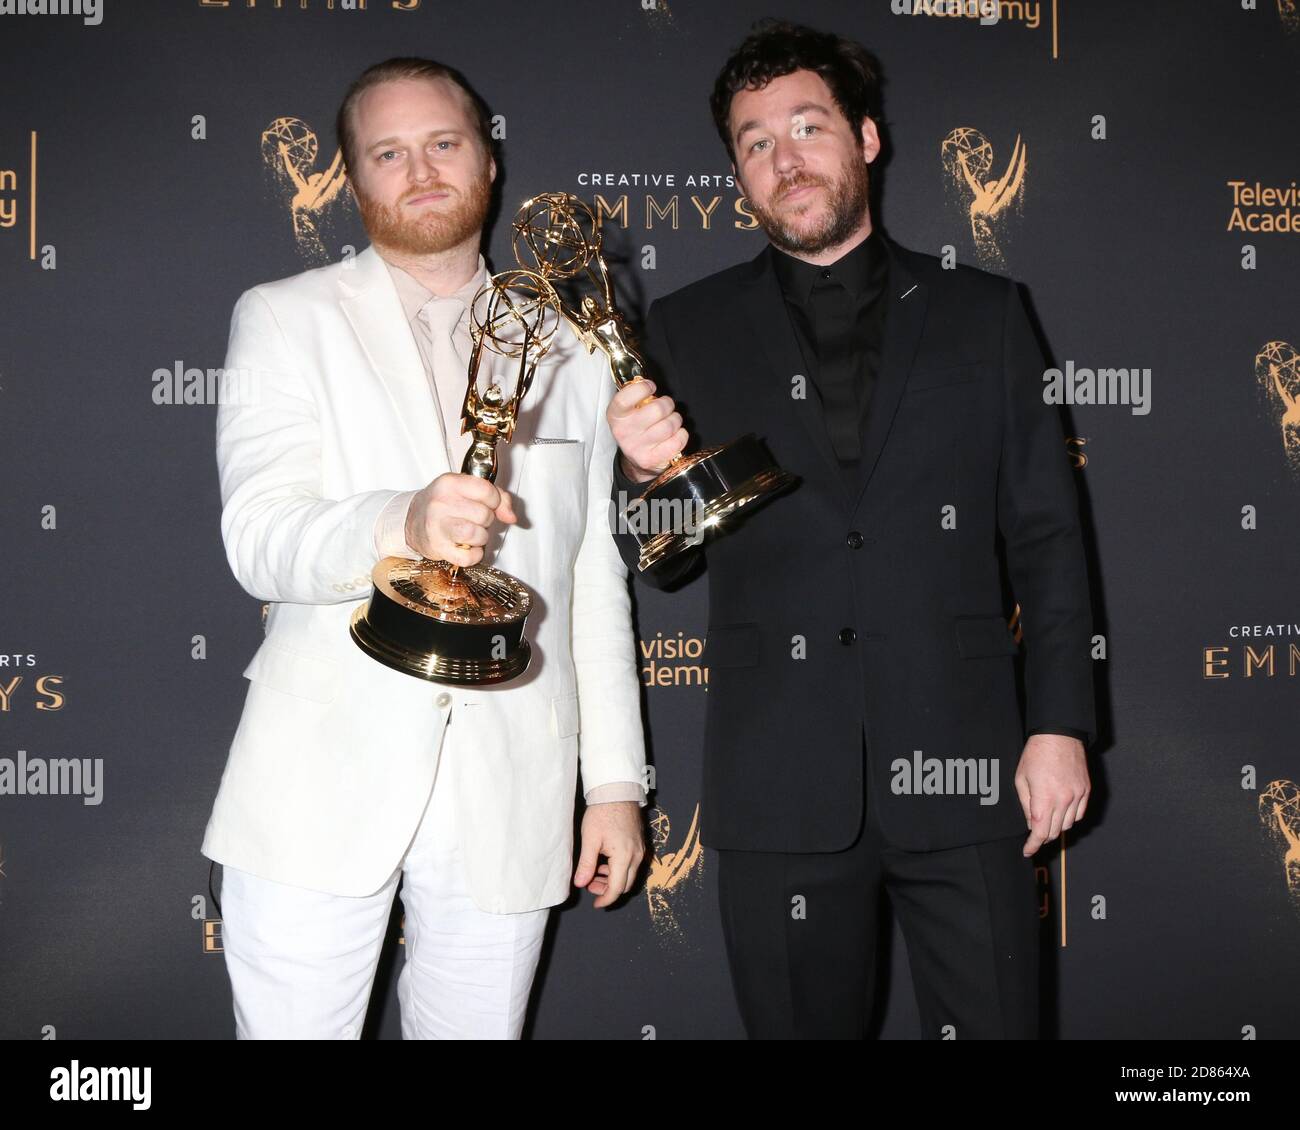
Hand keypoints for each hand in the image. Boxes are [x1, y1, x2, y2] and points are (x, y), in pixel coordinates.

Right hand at [404, 472, 516, 565]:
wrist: (413, 520)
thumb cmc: (445, 504)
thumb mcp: (466, 489)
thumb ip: (497, 497)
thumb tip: (511, 516)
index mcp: (450, 483)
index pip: (487, 491)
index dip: (495, 501)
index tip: (489, 505)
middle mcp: (441, 503)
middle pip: (484, 515)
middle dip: (486, 520)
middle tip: (475, 520)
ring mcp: (437, 526)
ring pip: (477, 535)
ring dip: (481, 538)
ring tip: (472, 534)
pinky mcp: (438, 548)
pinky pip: (468, 557)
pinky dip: (474, 555)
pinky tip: (467, 547)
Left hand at [573, 801, 644, 907]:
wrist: (617, 791)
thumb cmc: (602, 812)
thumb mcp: (590, 840)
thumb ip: (586, 864)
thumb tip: (580, 884)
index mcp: (624, 857)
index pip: (617, 888)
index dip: (606, 899)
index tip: (596, 904)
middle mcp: (637, 856)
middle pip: (625, 884)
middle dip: (608, 889)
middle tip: (590, 884)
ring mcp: (640, 849)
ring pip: (629, 874)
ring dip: (613, 879)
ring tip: (595, 872)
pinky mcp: (639, 843)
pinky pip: (632, 863)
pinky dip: (619, 868)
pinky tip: (605, 861)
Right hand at [606, 378, 688, 483]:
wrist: (635, 459)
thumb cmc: (637, 427)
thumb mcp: (629, 410)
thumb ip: (636, 395)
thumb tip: (648, 382)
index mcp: (615, 416)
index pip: (624, 399)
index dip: (642, 388)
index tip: (651, 387)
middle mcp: (623, 432)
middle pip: (657, 409)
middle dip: (667, 404)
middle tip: (666, 406)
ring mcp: (636, 448)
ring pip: (670, 425)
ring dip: (676, 420)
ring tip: (671, 421)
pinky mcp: (651, 459)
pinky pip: (677, 440)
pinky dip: (681, 434)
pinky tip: (675, 434)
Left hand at [1014, 733, 1090, 856]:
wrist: (1059, 736)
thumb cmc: (1036, 754)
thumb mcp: (1021, 779)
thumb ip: (1026, 805)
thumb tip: (1031, 823)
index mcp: (1044, 798)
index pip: (1040, 832)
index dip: (1033, 845)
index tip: (1028, 850)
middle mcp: (1064, 800)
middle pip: (1054, 831)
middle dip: (1042, 836)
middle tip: (1034, 834)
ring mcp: (1077, 796)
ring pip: (1068, 825)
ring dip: (1056, 826)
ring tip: (1046, 819)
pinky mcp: (1086, 790)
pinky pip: (1079, 814)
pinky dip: (1069, 817)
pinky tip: (1061, 811)